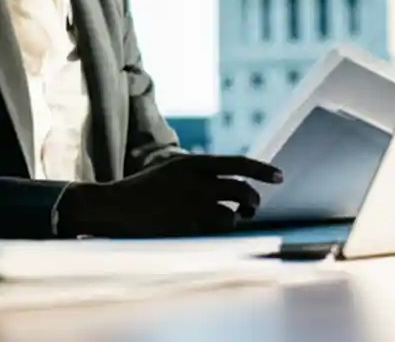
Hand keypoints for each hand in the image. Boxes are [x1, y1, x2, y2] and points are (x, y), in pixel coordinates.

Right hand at [56, 154, 282, 236]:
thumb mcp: (173, 169)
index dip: (262, 169)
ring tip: (235, 218)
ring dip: (238, 218)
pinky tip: (216, 228)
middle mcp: (193, 182)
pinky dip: (221, 229)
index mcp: (192, 163)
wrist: (115, 205)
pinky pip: (214, 230)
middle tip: (253, 206)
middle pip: (241, 190)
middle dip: (254, 199)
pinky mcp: (183, 227)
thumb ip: (201, 173)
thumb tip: (233, 184)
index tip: (280, 176)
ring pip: (231, 214)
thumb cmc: (146, 188)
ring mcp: (188, 206)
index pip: (237, 163)